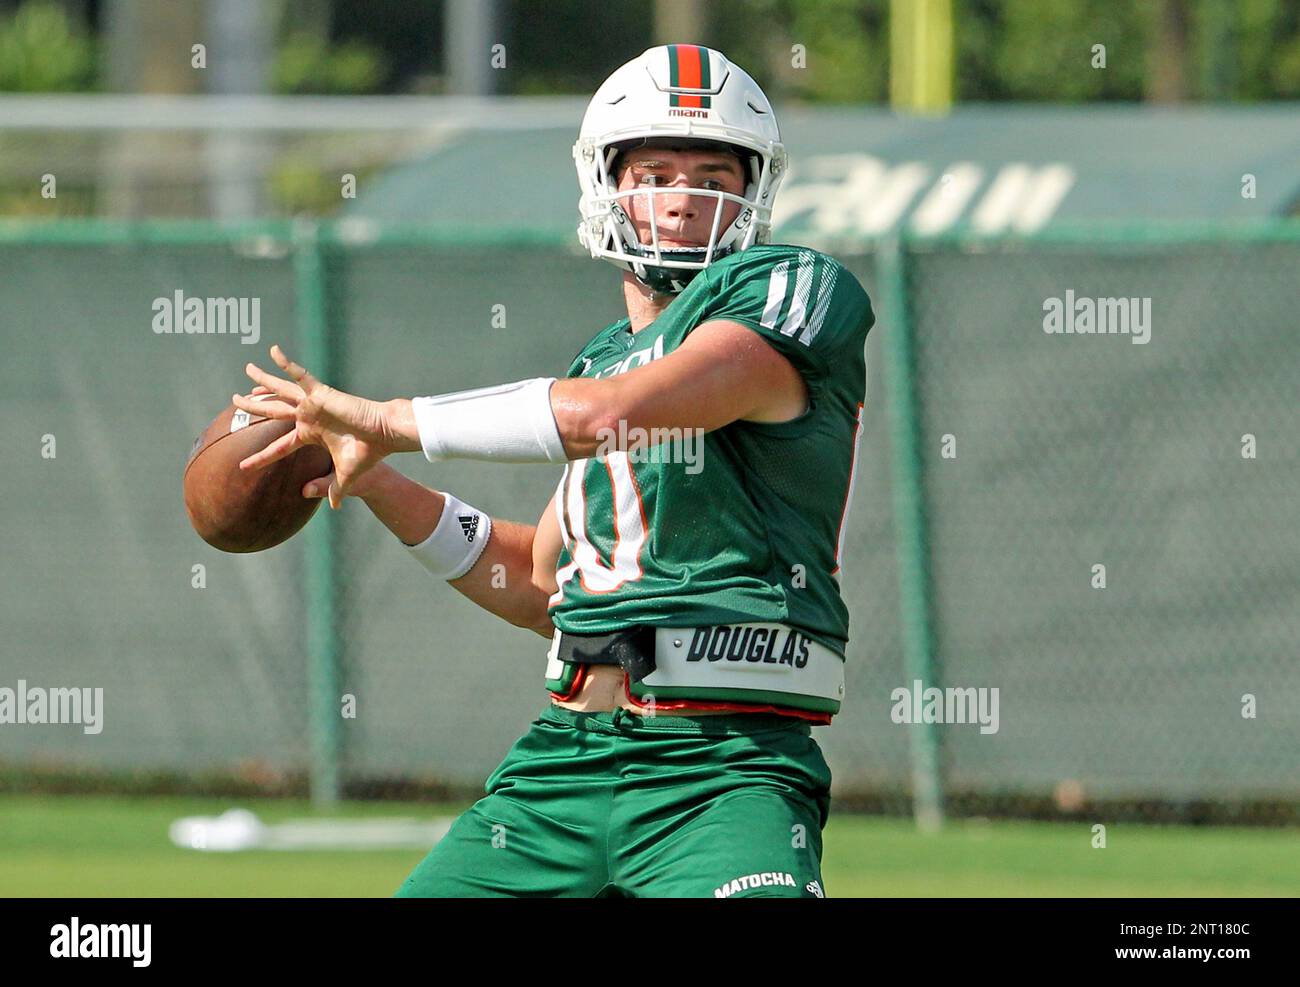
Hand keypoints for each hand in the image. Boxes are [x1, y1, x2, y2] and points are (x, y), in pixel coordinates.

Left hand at [232, 345, 396, 509]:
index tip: (244, 466)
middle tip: (235, 400)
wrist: (383, 436)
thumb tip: (334, 507)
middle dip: (254, 406)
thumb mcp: (346, 475)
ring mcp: (313, 403)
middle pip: (273, 410)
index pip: (279, 447)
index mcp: (311, 434)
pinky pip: (300, 376)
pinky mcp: (322, 393)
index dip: (261, 456)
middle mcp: (308, 416)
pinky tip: (274, 352)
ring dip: (263, 379)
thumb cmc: (367, 453)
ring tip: (247, 368)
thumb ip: (335, 489)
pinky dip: (287, 364)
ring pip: (281, 390)